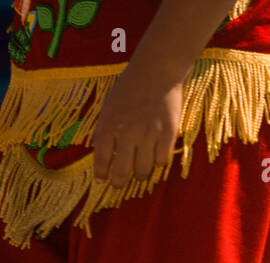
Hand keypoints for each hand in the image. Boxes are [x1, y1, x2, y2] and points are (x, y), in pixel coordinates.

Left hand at [92, 66, 182, 190]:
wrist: (156, 71)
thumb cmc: (129, 87)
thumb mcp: (109, 106)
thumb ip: (105, 130)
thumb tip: (105, 154)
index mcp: (109, 125)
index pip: (102, 159)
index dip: (102, 174)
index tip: (102, 181)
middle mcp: (127, 133)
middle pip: (122, 171)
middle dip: (119, 182)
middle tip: (119, 185)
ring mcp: (148, 135)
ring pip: (143, 170)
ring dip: (140, 174)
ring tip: (140, 171)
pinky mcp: (167, 134)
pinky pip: (162, 160)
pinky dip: (158, 161)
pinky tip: (156, 155)